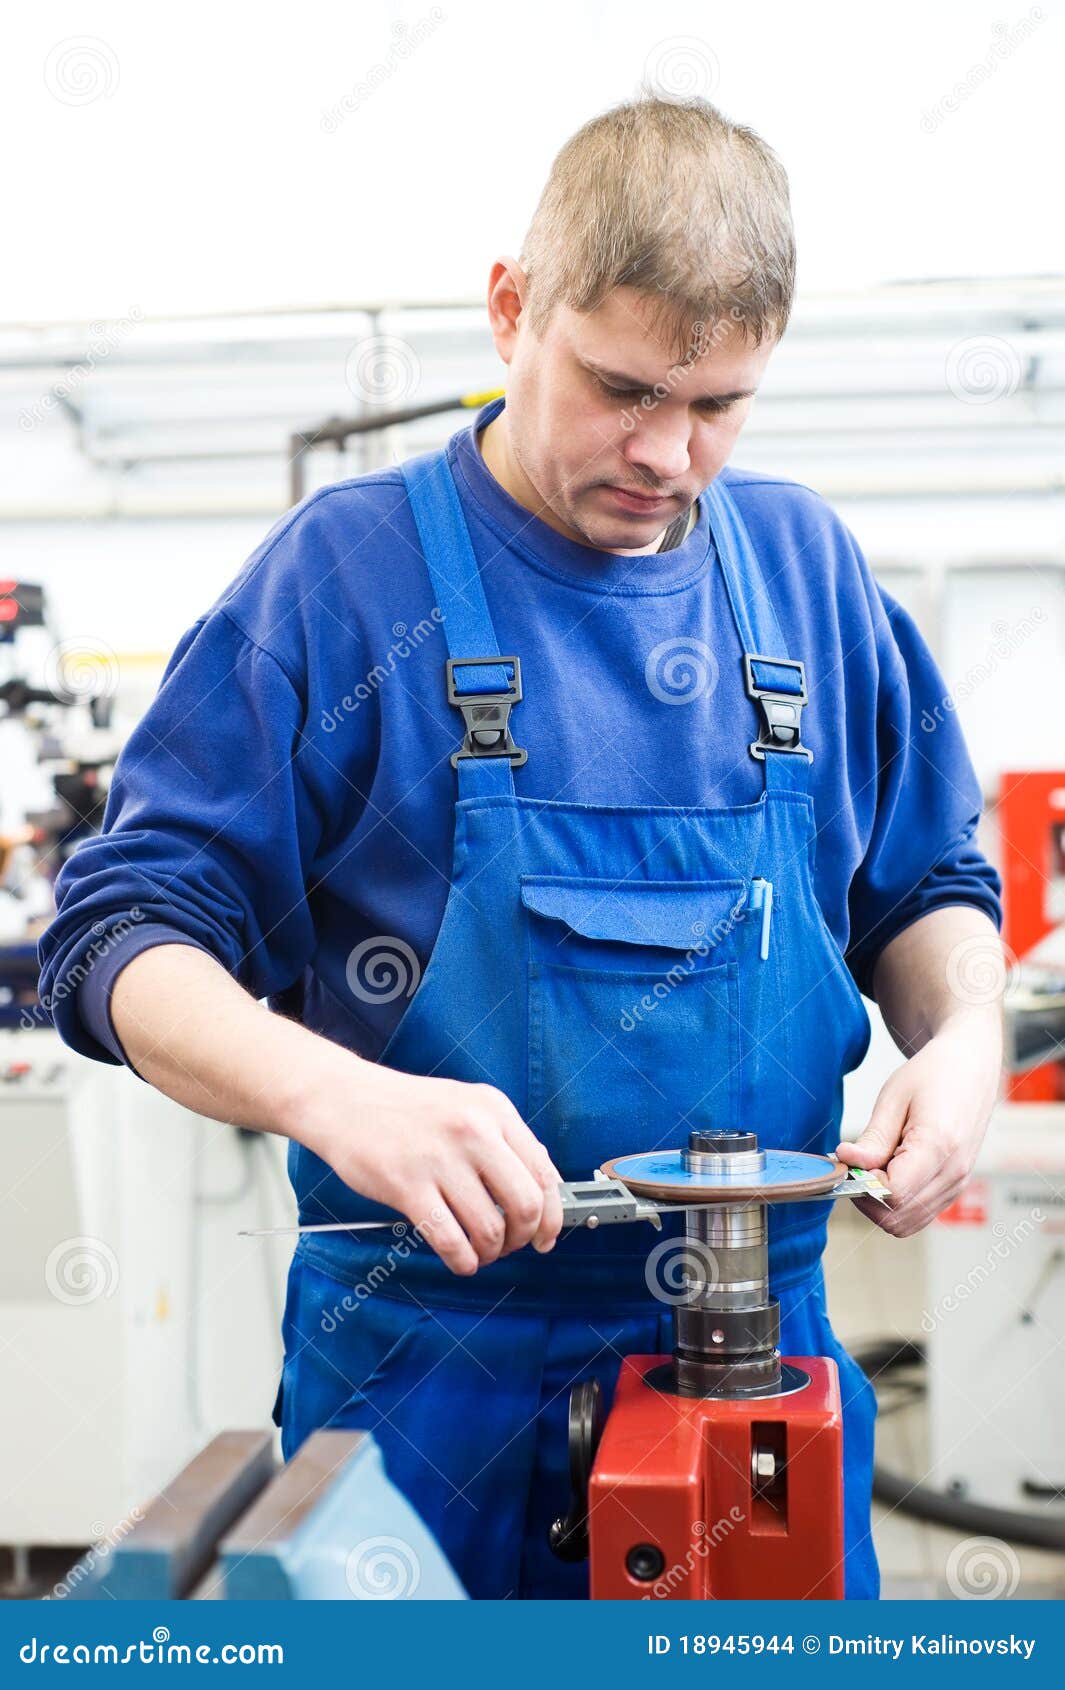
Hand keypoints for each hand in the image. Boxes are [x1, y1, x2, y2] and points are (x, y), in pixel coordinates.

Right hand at [297, 1054, 564, 1275]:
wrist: (345, 1100)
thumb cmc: (407, 1110)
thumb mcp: (467, 1105)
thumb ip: (504, 1141)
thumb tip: (541, 1189)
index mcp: (494, 1110)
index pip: (543, 1172)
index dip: (552, 1216)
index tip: (546, 1237)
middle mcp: (473, 1131)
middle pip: (525, 1205)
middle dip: (522, 1238)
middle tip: (509, 1245)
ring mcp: (439, 1158)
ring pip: (489, 1228)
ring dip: (490, 1253)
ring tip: (479, 1252)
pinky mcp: (407, 1185)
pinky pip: (449, 1240)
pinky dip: (462, 1261)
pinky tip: (459, 1260)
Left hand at [835, 1013, 1001, 1236]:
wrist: (971, 1066)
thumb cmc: (933, 1074)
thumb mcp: (894, 1097)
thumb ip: (873, 1138)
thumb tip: (846, 1162)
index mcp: (939, 1146)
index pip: (892, 1194)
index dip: (862, 1183)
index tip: (850, 1157)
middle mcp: (954, 1172)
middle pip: (897, 1217)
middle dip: (867, 1197)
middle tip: (857, 1164)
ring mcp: (958, 1183)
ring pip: (906, 1223)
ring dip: (880, 1203)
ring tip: (875, 1164)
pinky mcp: (956, 1187)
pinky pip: (919, 1214)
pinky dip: (897, 1203)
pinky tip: (890, 1170)